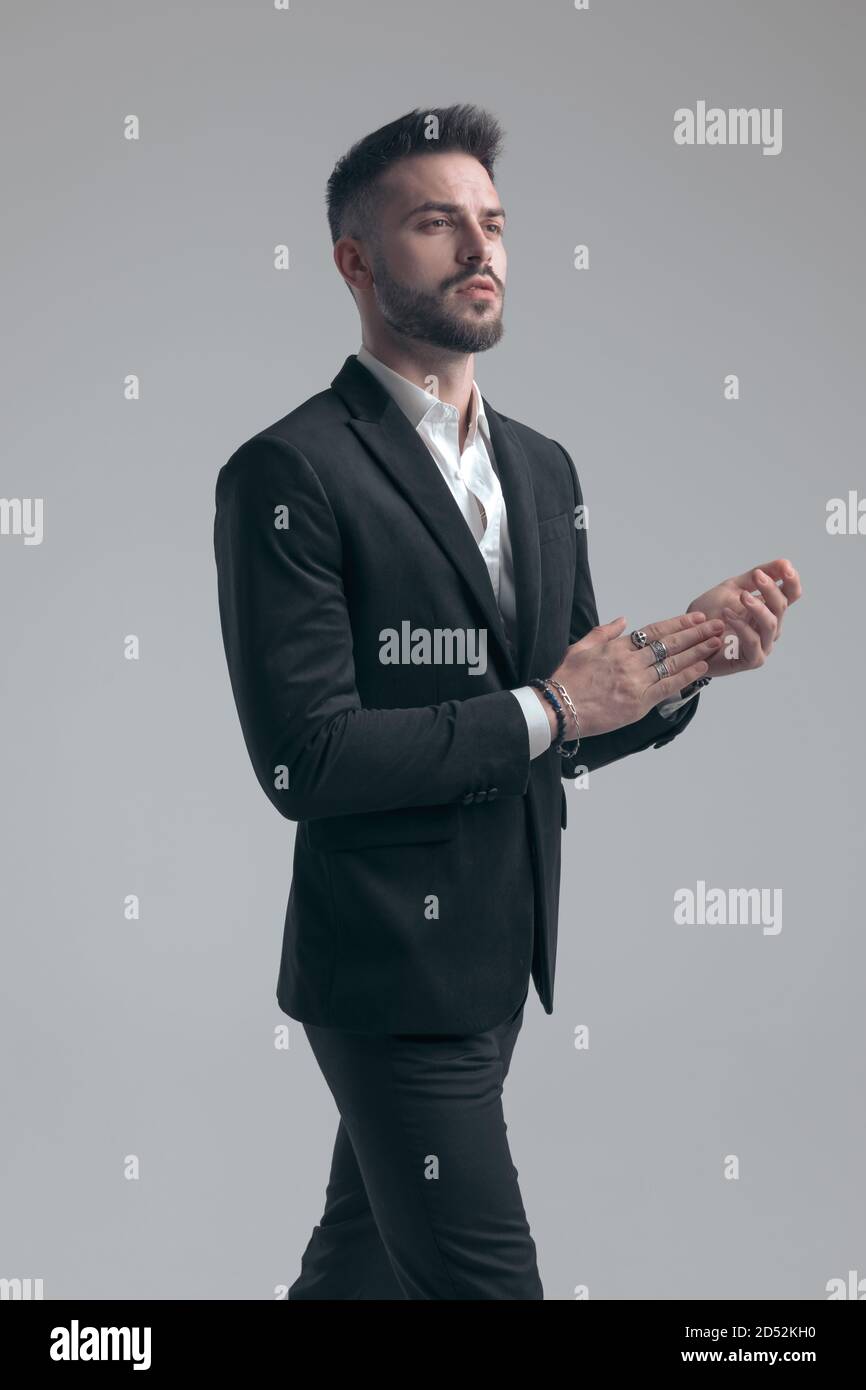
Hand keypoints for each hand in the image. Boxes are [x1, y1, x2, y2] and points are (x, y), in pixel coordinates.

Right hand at [542, 612, 724, 738]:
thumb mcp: (580, 648)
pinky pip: (669, 687)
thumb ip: (603, 632)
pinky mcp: (639, 703)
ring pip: (674, 663)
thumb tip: (623, 620)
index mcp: (617, 647)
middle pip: (670, 644)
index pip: (655, 631)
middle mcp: (630, 662)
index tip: (697, 617)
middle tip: (717, 624)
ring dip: (698, 651)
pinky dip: (687, 676)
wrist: (558, 708)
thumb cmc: (566, 680)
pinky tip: (703, 668)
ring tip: (716, 642)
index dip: (679, 623)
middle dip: (697, 633)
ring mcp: (636, 682)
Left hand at [686, 558, 801, 675]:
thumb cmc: (710, 614)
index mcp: (768, 608)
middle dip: (771, 589)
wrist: (688, 638)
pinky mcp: (752, 659)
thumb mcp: (731, 588)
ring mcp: (763, 644)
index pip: (790, 595)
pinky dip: (741, 627)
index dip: (792, 581)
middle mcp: (769, 626)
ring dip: (758, 607)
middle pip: (781, 606)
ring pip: (771, 624)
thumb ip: (755, 577)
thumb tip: (784, 562)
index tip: (785, 567)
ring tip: (743, 596)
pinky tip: (727, 615)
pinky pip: (753, 642)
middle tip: (757, 576)